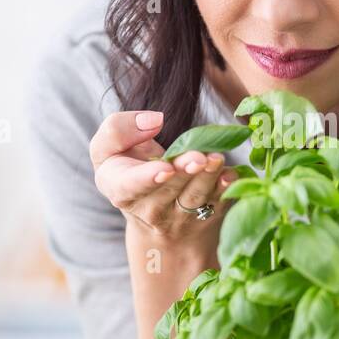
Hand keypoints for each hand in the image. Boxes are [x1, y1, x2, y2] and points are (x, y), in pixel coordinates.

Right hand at [90, 110, 238, 245]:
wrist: (149, 211)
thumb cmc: (127, 169)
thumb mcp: (107, 148)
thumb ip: (117, 130)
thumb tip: (154, 120)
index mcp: (121, 190)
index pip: (133, 187)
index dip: (149, 179)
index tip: (165, 169)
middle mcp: (149, 210)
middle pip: (170, 189)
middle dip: (186, 172)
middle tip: (200, 157)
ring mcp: (179, 218)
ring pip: (196, 197)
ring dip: (209, 178)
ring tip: (216, 159)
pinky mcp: (205, 217)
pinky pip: (219, 204)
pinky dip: (226, 188)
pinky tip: (230, 174)